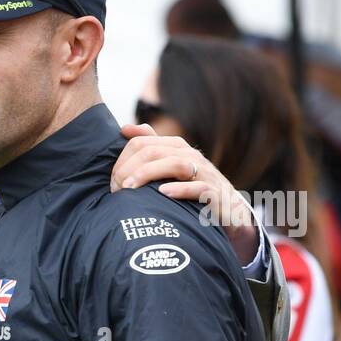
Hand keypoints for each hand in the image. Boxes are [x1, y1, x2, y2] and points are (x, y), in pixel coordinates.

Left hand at [112, 124, 258, 263]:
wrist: (229, 212)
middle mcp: (190, 156)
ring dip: (148, 175)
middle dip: (129, 169)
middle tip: (116, 189)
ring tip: (130, 188)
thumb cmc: (192, 188)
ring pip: (175, 164)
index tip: (111, 182)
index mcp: (177, 148)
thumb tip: (126, 128)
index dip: (122, 160)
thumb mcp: (171, 166)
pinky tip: (163, 193)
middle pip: (154, 152)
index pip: (143, 143)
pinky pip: (199, 187)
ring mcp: (204, 173)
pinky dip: (181, 189)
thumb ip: (151, 146)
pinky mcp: (215, 193)